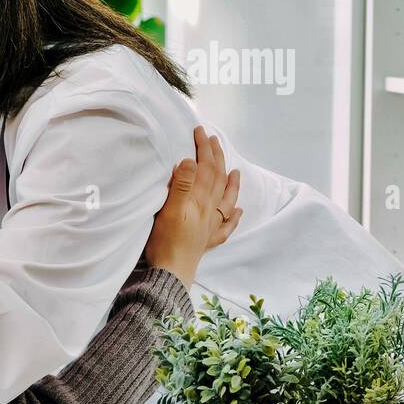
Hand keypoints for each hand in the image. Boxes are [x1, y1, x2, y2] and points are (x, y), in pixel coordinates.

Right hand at [144, 125, 241, 289]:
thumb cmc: (166, 241)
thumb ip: (181, 185)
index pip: (205, 168)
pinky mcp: (207, 240)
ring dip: (231, 183)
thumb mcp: (170, 209)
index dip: (204, 149)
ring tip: (235, 171)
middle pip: (217, 179)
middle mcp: (209, 210)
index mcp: (199, 200)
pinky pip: (226, 226)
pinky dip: (233, 216)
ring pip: (226, 200)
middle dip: (216, 158)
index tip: (200, 131)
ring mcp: (210, 226)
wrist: (172, 272)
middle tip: (214, 140)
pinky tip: (237, 211)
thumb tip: (189, 161)